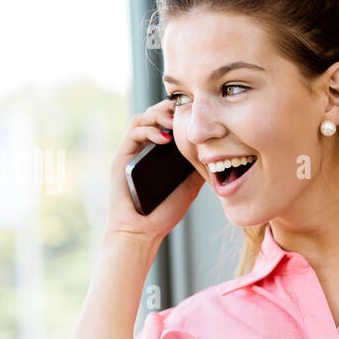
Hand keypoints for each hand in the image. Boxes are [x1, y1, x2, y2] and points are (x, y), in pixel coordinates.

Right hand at [105, 98, 204, 243]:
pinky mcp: (121, 158)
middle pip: (153, 114)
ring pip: (141, 118)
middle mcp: (143, 148)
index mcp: (157, 152)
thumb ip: (198, 168)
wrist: (143, 231)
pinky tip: (164, 138)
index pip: (166, 122)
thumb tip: (217, 153)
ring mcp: (131, 152)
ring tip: (174, 122)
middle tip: (184, 110)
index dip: (178, 113)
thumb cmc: (164, 213)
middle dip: (168, 107)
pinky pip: (133, 133)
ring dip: (158, 114)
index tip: (195, 112)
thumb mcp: (189, 186)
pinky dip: (149, 130)